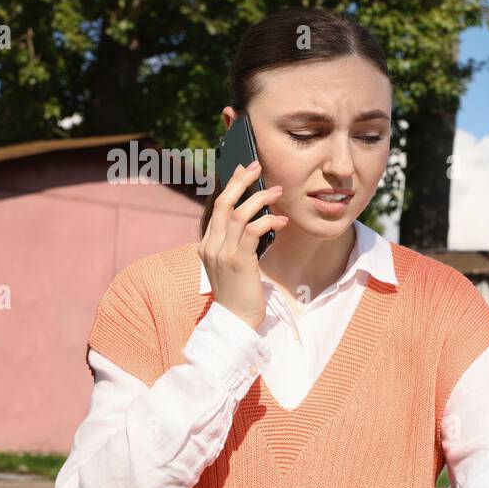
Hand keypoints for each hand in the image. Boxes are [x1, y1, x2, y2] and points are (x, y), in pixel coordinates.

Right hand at [200, 160, 287, 329]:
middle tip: (257, 166)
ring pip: (239, 214)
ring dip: (260, 199)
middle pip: (223, 203)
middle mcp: (210, 245)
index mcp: (206, 244)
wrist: (235, 321)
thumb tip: (258, 219)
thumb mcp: (235, 264)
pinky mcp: (238, 261)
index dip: (230, 186)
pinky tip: (282, 221)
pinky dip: (268, 221)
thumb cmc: (241, 293)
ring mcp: (222, 253)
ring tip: (278, 192)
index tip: (243, 170)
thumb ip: (240, 242)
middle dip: (241, 181)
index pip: (216, 207)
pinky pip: (253, 231)